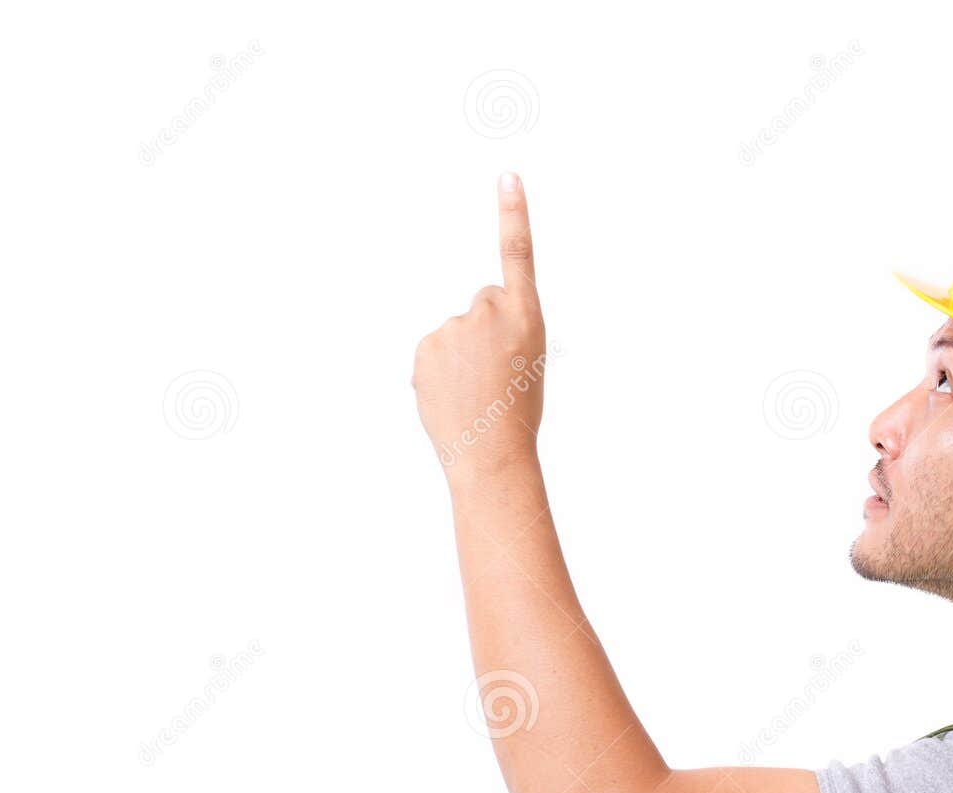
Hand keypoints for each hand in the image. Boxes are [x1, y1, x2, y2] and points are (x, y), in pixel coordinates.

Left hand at [414, 172, 547, 476]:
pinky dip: (440, 371)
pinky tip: (454, 395)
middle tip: (495, 373)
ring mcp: (453, 328)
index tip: (508, 176)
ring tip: (474, 391)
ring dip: (461, 356)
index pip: (517, 254)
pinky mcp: (425, 347)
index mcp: (526, 316)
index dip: (513, 213)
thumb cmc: (517, 415)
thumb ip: (501, 331)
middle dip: (484, 331)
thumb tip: (462, 327)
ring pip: (456, 332)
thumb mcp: (527, 362)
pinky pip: (433, 351)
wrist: (491, 455)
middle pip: (482, 305)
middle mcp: (488, 312)